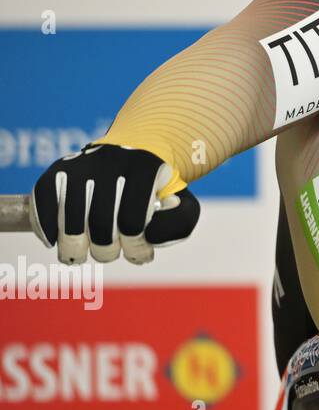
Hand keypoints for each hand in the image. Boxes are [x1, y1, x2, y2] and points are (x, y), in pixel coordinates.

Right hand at [30, 143, 200, 264]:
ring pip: (68, 221)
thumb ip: (178, 223)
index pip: (132, 220)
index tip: (140, 255)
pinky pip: (43, 205)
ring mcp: (81, 166)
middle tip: (110, 253)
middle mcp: (111, 162)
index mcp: (145, 168)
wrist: (135, 154)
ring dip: (74, 249)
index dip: (134, 247)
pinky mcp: (57, 171)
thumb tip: (150, 236)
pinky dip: (46, 230)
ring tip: (82, 254)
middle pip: (99, 223)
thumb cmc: (157, 192)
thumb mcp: (183, 206)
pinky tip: (56, 241)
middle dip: (105, 250)